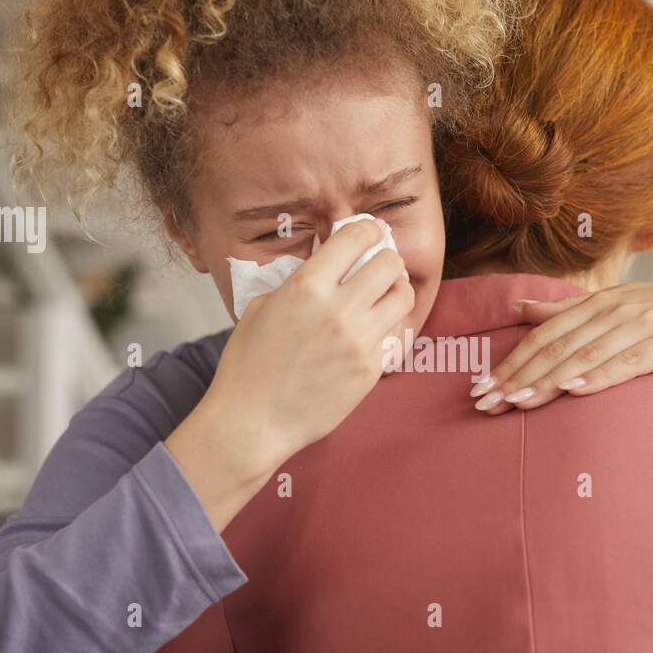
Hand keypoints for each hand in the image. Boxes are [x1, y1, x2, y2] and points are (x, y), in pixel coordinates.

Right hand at [168, 218, 412, 529]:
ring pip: (403, 298)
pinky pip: (396, 335)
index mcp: (307, 287)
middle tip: (378, 268)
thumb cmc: (249, 364)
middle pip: (390, 263)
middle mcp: (339, 310)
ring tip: (382, 297)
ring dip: (395, 291)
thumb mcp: (263, 307)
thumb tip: (327, 265)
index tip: (367, 235)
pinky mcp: (370, 371)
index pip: (357, 236)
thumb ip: (299, 282)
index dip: (367, 230)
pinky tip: (374, 330)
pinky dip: (389, 327)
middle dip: (387, 260)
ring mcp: (359, 342)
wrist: (253, 422)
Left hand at [469, 276, 652, 414]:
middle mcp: (613, 310)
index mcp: (597, 303)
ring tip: (516, 402)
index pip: (544, 335)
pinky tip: (574, 390)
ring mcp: (640, 325)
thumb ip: (565, 310)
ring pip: (584, 356)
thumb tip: (518, 309)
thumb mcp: (615, 305)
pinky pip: (626, 363)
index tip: (479, 386)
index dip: (509, 360)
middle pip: (555, 346)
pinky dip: (598, 377)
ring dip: (547, 380)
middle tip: (484, 403)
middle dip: (516, 376)